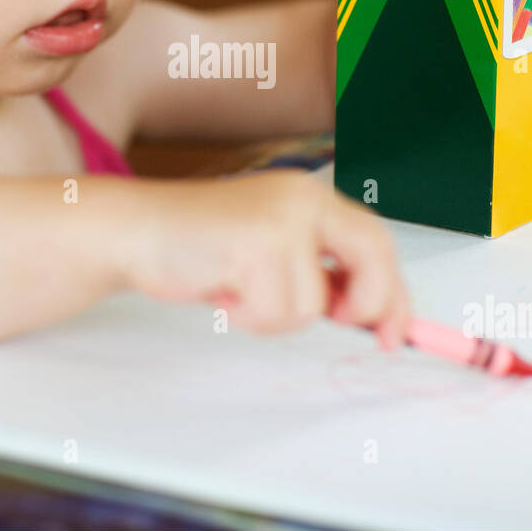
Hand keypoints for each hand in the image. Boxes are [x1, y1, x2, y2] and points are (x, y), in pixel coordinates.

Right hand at [133, 171, 409, 349]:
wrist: (135, 230)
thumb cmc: (200, 247)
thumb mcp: (272, 255)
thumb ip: (317, 273)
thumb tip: (368, 317)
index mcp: (311, 196)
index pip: (377, 240)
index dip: (394, 293)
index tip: (396, 334)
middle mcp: (303, 198)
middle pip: (374, 256)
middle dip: (368, 305)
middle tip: (344, 324)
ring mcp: (280, 219)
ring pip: (313, 305)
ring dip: (273, 316)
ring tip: (238, 290)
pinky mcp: (255, 245)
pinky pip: (276, 312)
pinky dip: (249, 317)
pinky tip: (222, 289)